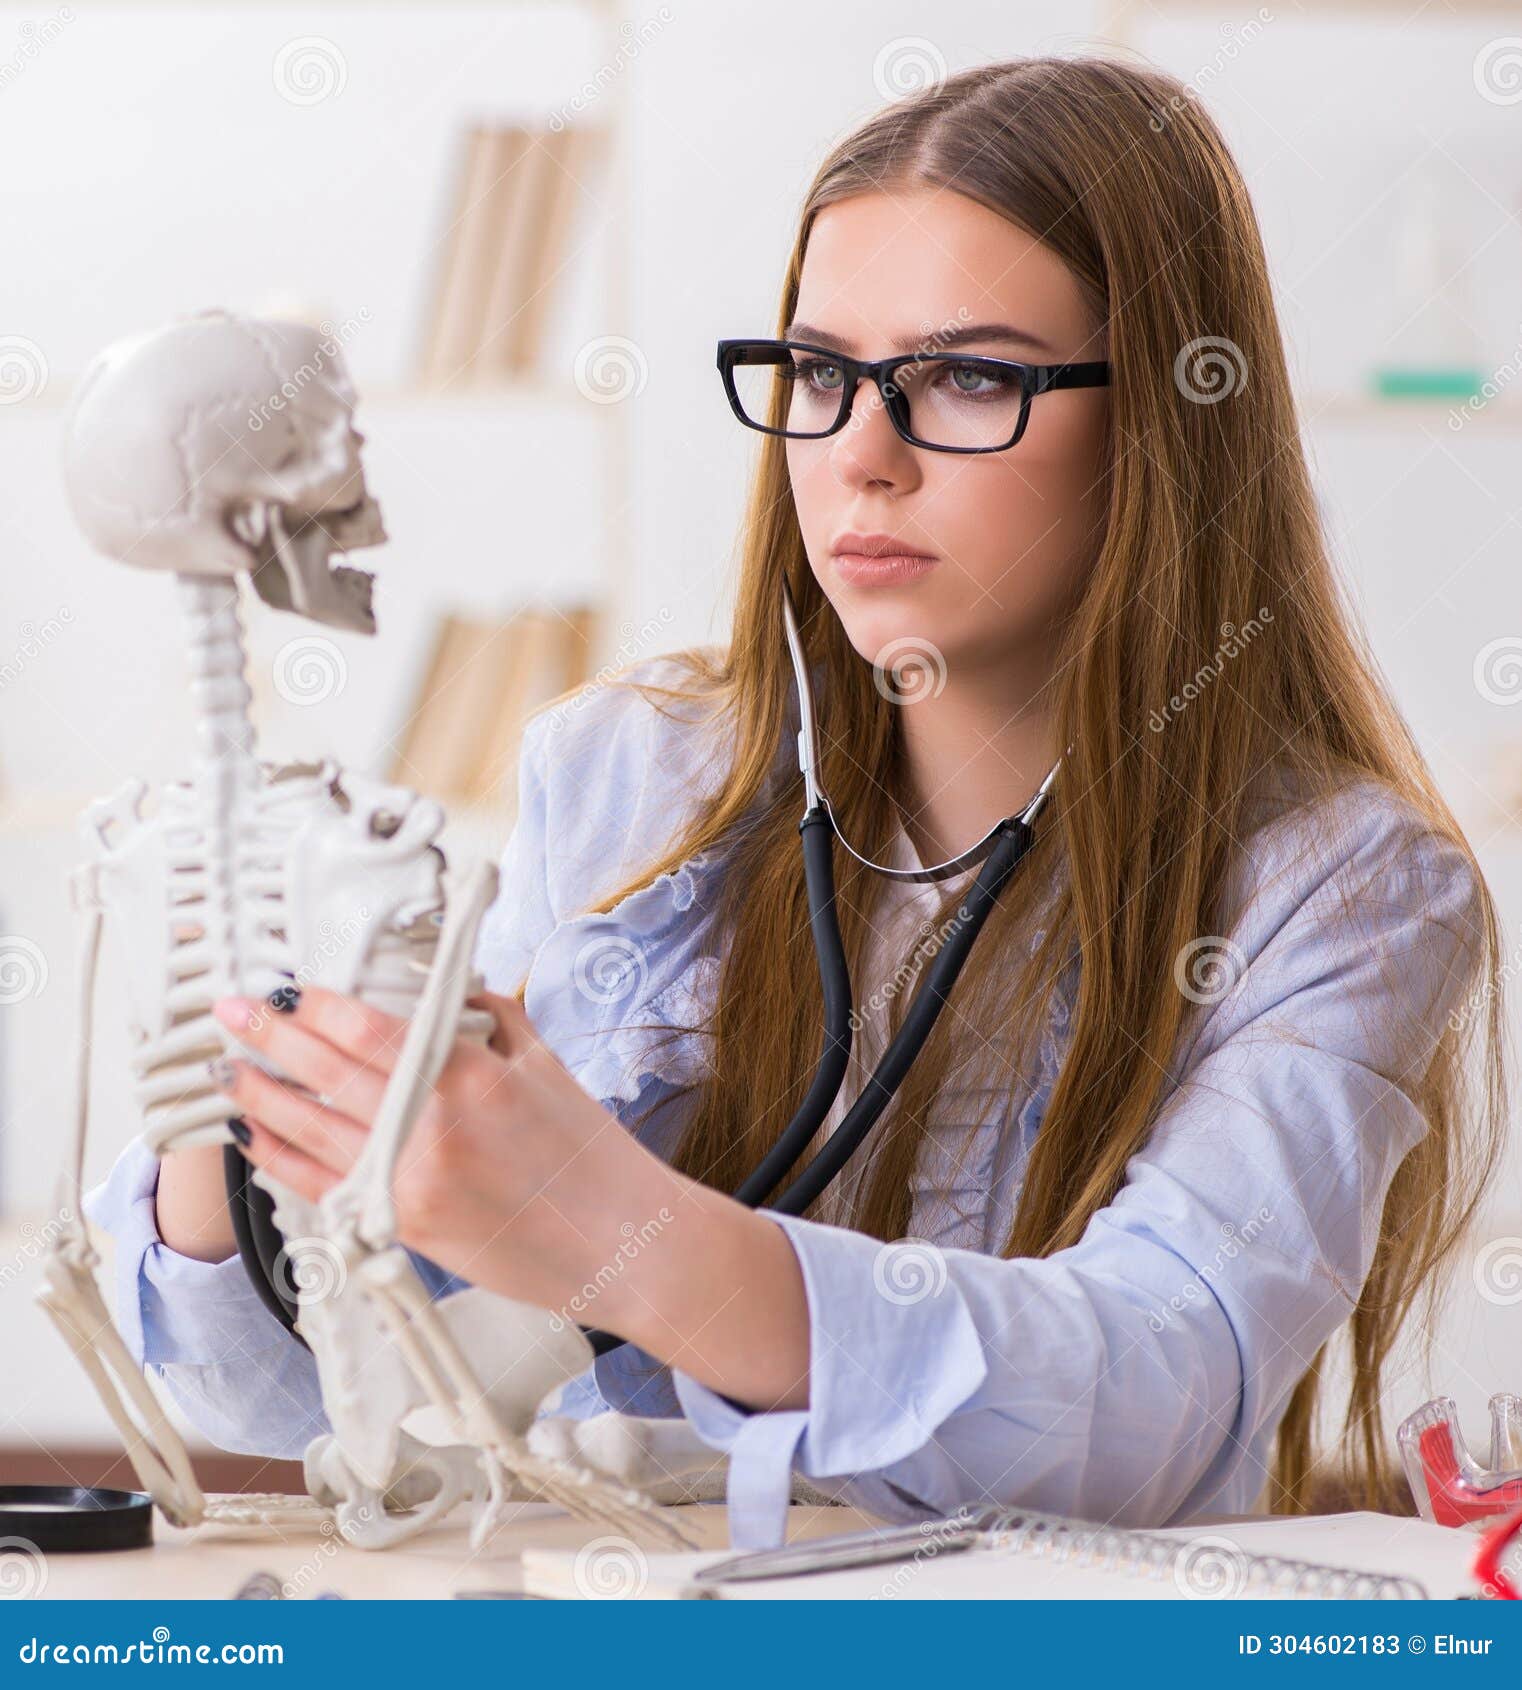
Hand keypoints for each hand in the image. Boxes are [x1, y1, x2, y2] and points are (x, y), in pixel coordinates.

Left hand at [208, 986, 680, 1327]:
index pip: (372, 1029)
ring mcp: (412, 1181)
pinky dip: (282, 1158)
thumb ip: (494, 1020)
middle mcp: (432, 1126)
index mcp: (472, 1076)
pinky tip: (256, 1136)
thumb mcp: (548, 1066)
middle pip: (328, 1070)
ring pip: (314, 1128)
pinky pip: (325, 1184)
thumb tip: (450, 990)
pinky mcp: (406, 1227)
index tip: (289, 988)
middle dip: (271, 1037)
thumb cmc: (592, 1156)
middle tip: (231, 1010)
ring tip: (228, 1071)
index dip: (319, 1006)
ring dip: (262, 1096)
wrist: (624, 1244)